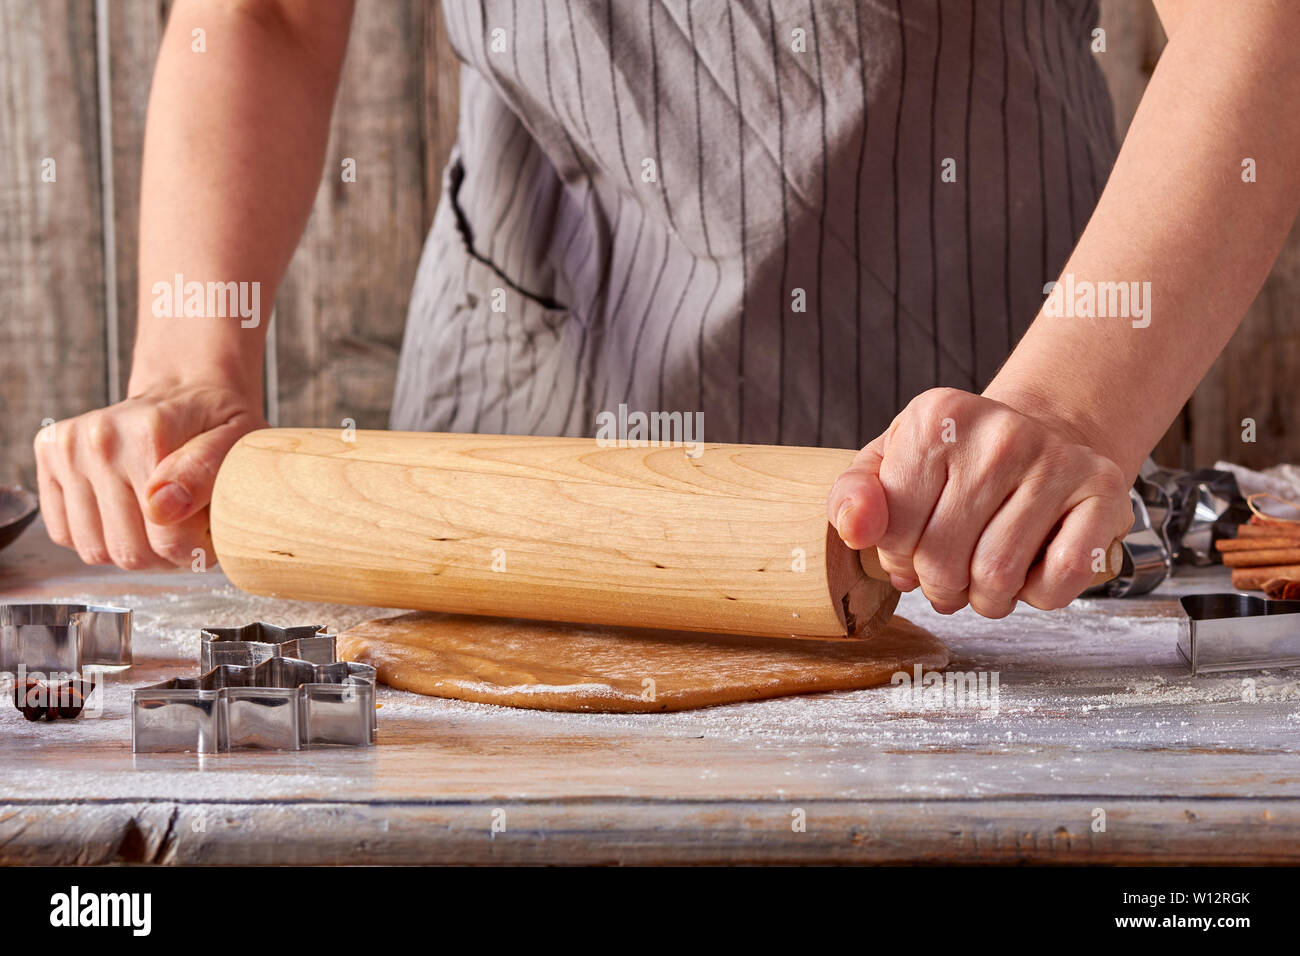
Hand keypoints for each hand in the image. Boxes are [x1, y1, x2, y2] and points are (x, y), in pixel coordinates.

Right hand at [33, 380, 265, 569]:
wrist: (186, 389)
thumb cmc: (219, 423)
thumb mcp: (241, 442)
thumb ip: (208, 472)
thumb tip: (161, 508)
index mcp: (151, 434)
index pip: (168, 539)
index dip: (196, 550)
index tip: (209, 532)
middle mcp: (100, 438)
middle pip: (128, 552)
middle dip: (165, 556)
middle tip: (186, 531)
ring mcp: (68, 446)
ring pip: (94, 550)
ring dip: (131, 549)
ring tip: (158, 522)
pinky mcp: (48, 453)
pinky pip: (65, 534)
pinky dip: (98, 535)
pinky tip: (125, 511)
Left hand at [828, 388, 1132, 617]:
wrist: (1041, 434)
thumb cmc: (956, 462)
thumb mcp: (890, 463)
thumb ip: (854, 495)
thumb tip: (855, 527)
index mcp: (937, 417)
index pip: (892, 529)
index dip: (896, 556)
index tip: (910, 546)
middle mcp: (1000, 432)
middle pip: (943, 558)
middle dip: (939, 584)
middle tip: (948, 573)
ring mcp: (1057, 460)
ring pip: (999, 576)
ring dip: (986, 597)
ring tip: (985, 576)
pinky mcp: (1103, 491)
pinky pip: (1059, 580)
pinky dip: (1038, 595)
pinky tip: (1031, 569)